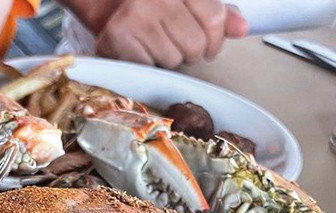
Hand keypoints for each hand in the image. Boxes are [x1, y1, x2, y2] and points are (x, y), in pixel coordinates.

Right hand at [93, 0, 247, 68]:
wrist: (112, 14)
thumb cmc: (153, 13)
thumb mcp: (188, 5)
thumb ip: (216, 14)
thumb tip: (242, 28)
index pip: (215, 17)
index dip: (216, 40)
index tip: (210, 47)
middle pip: (195, 43)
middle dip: (191, 53)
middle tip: (178, 47)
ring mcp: (137, 12)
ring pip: (173, 58)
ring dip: (168, 60)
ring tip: (158, 47)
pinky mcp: (119, 34)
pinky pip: (150, 67)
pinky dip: (148, 66)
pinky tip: (143, 53)